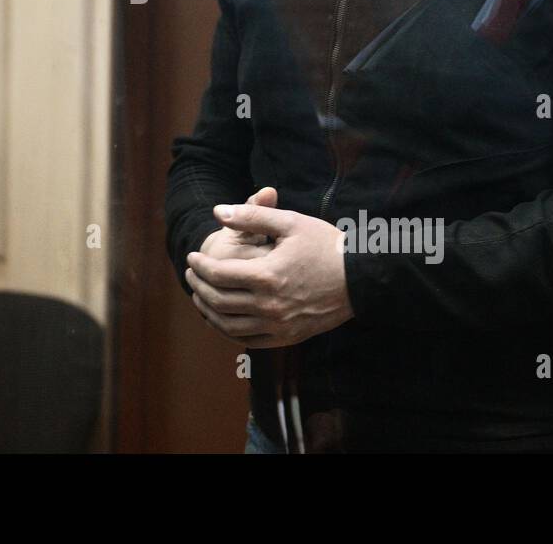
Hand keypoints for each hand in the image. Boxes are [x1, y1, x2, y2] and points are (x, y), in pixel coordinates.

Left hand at [186, 191, 353, 347]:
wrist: (362, 279)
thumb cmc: (326, 245)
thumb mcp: (290, 222)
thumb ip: (252, 215)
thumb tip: (218, 212)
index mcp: (267, 276)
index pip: (218, 274)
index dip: (199, 266)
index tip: (192, 257)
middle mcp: (270, 306)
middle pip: (218, 301)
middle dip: (198, 286)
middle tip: (191, 274)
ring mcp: (279, 326)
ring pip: (228, 326)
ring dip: (208, 311)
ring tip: (201, 295)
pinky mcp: (288, 338)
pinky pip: (248, 340)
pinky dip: (228, 331)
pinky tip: (223, 318)